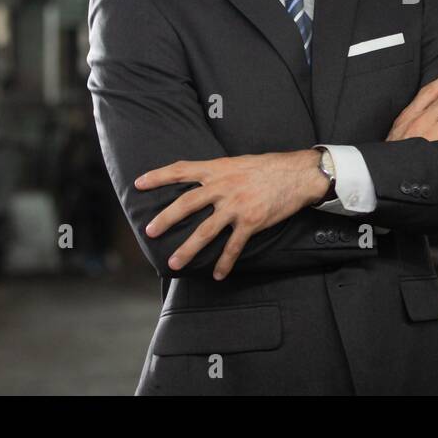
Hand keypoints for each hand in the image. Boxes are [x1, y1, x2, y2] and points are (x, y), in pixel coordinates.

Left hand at [134, 149, 324, 279]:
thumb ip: (219, 173)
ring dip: (188, 249)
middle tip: (150, 231)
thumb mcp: (239, 163)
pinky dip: (224, 262)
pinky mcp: (251, 222)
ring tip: (174, 263)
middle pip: (187, 204)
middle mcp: (223, 187)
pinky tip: (217, 274)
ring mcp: (236, 206)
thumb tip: (203, 182)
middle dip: (166, 218)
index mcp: (218, 170)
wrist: (298, 174)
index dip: (159, 176)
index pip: (181, 170)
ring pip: (205, 230)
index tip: (139, 183)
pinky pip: (233, 246)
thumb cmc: (269, 166)